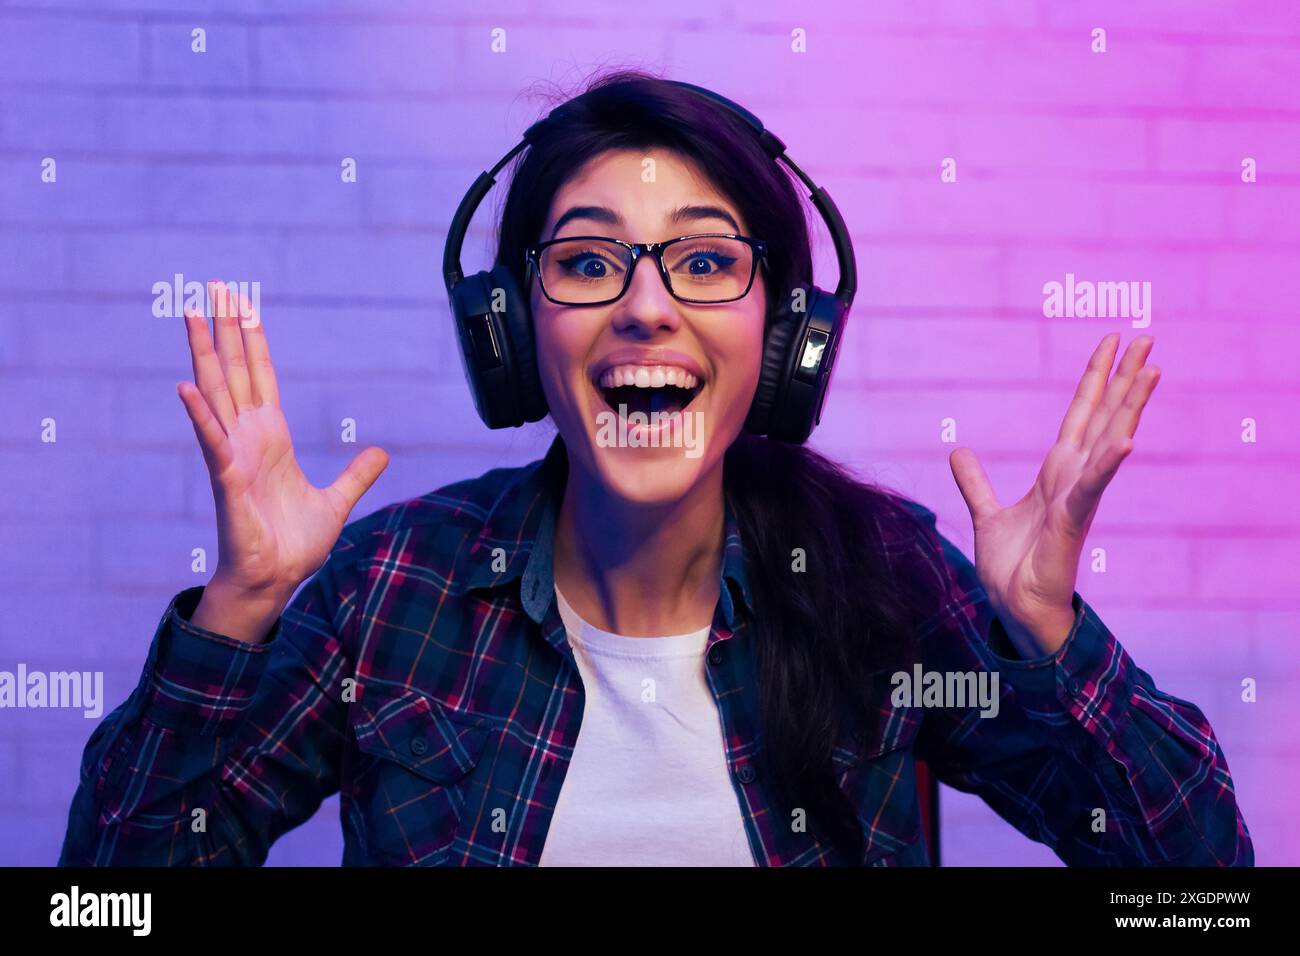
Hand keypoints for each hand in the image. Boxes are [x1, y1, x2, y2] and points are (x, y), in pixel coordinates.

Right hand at [177, 281, 388, 638]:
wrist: (275, 579)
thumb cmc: (294, 544)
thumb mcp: (336, 501)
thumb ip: (356, 475)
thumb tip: (380, 453)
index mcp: (272, 438)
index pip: (262, 378)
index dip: (254, 340)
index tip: (244, 305)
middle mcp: (248, 437)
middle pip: (236, 371)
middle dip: (226, 328)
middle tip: (214, 285)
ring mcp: (233, 454)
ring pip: (217, 392)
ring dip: (204, 354)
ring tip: (189, 314)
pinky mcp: (227, 478)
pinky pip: (212, 440)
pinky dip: (201, 414)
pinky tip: (187, 385)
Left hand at [948, 333, 1159, 656]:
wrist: (1015, 606)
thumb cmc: (1013, 565)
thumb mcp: (987, 514)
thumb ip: (976, 482)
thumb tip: (958, 451)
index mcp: (1056, 474)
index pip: (1080, 416)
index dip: (1095, 379)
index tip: (1113, 343)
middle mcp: (1074, 479)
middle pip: (1103, 418)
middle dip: (1124, 379)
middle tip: (1148, 338)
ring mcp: (1077, 499)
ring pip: (1107, 442)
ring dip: (1129, 407)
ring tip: (1152, 370)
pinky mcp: (1071, 522)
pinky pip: (1091, 487)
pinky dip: (1107, 463)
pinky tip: (1127, 438)